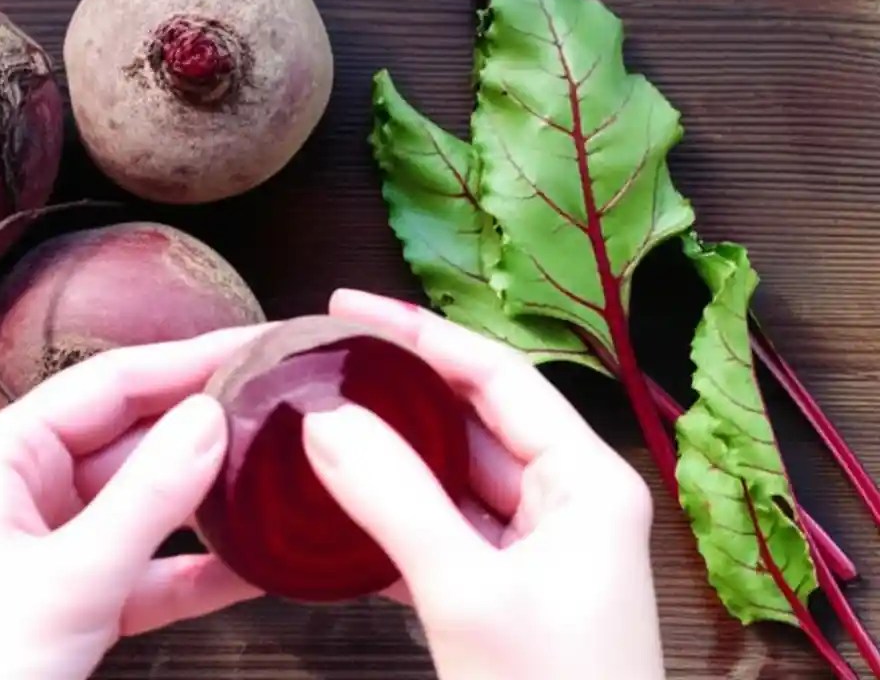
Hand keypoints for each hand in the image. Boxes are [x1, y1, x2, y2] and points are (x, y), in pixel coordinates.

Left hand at [0, 325, 272, 679]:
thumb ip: (145, 499)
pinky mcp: (81, 602)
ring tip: (287, 478)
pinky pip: (153, 572)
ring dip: (213, 501)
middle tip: (288, 411)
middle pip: (138, 438)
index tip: (259, 346)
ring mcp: (59, 547)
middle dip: (210, 427)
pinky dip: (202, 572)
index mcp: (7, 456)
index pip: (113, 383)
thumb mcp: (67, 578)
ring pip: (151, 506)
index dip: (190, 359)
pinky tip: (256, 564)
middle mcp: (33, 489)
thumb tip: (211, 417)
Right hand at [303, 289, 664, 679]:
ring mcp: (537, 551)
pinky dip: (391, 520)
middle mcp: (568, 503)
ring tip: (315, 425)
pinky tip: (339, 512)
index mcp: (587, 482)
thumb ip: (395, 499)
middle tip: (320, 360)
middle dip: (396, 391)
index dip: (417, 333)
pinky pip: (442, 534)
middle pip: (471, 421)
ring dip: (388, 457)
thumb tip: (323, 420)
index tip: (344, 306)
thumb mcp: (467, 594)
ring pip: (451, 480)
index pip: (495, 376)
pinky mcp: (505, 595)